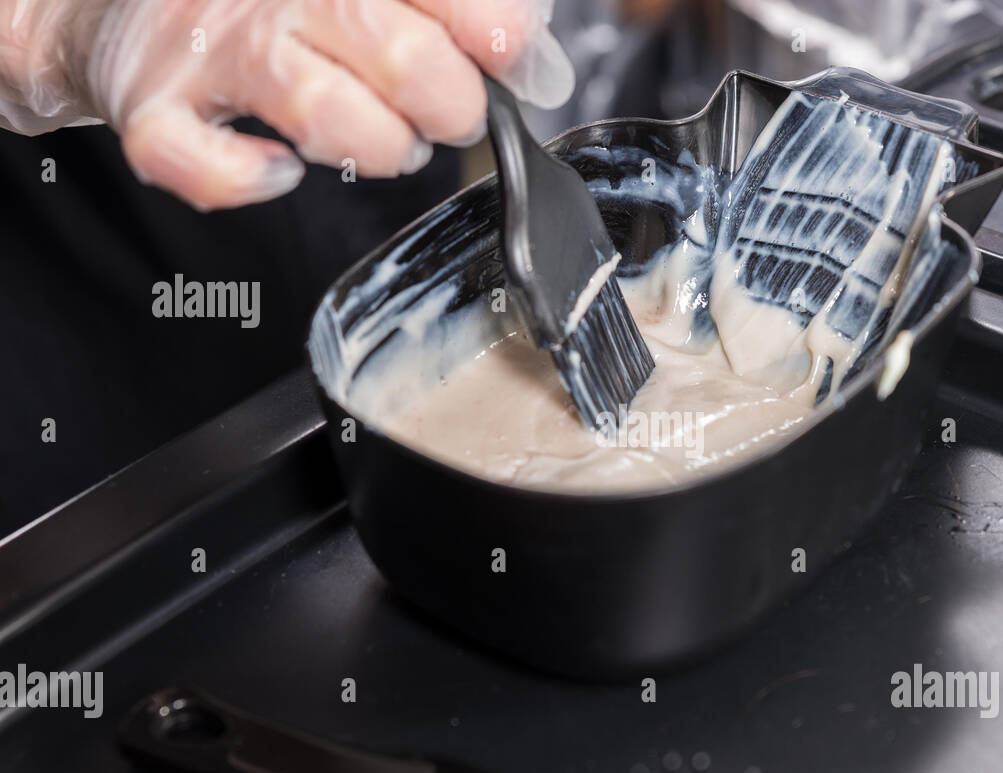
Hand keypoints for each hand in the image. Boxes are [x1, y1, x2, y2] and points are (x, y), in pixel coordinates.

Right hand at [0, 0, 574, 208]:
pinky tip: (282, 168)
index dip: (497, 32)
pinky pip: (205, 165)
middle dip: (450, 103)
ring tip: (385, 142)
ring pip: (322, 111)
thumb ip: (458, 11)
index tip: (516, 60)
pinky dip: (254, 180)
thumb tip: (542, 63)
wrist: (116, 2)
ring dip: (379, 147)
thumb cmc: (267, 2)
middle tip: (446, 112)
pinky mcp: (153, 110)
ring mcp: (207, 49)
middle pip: (397, 52)